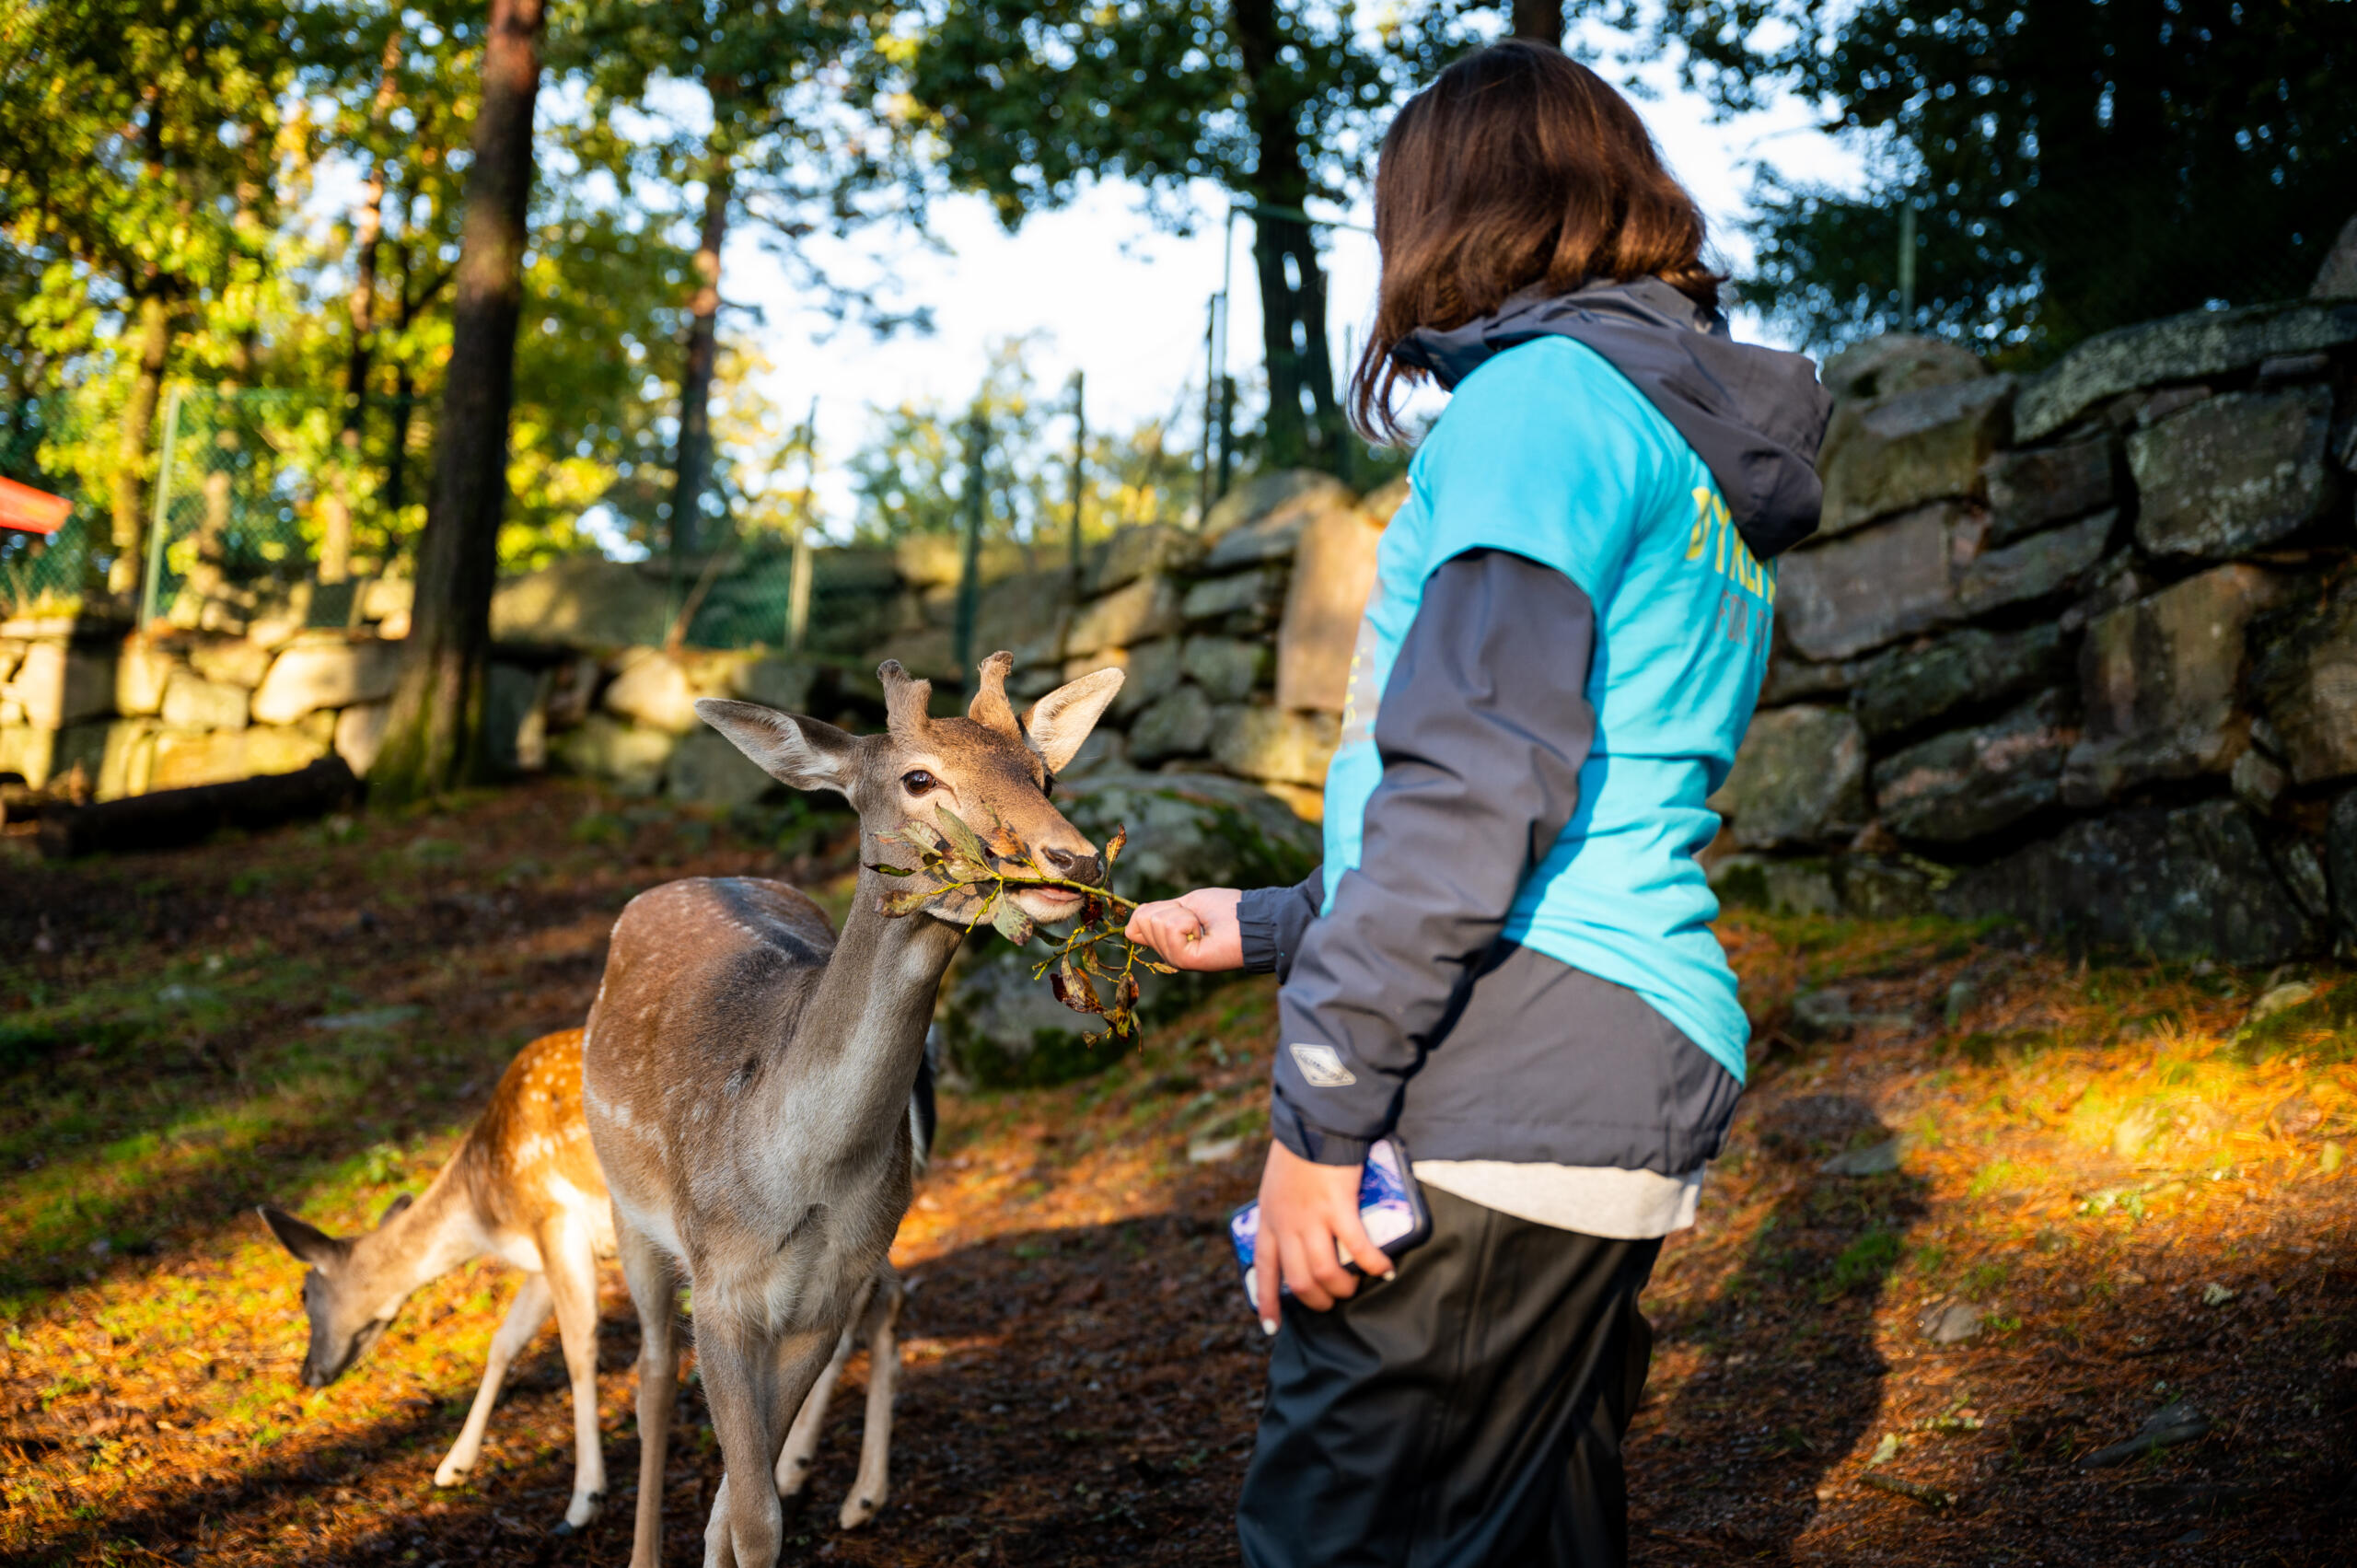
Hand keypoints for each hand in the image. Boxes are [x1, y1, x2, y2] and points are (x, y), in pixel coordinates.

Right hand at [1123, 887, 1243, 970]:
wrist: (1251, 920)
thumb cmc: (1226, 909)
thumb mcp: (1186, 904)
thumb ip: (1160, 913)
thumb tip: (1135, 922)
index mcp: (1168, 940)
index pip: (1135, 925)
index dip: (1152, 911)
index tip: (1182, 911)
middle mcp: (1169, 952)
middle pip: (1142, 920)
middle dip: (1171, 909)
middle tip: (1196, 919)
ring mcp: (1174, 958)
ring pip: (1154, 921)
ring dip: (1183, 914)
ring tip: (1202, 926)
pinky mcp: (1183, 960)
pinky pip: (1170, 927)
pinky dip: (1188, 920)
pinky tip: (1204, 933)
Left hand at [1252, 1139, 1393, 1332]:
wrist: (1314, 1122)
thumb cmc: (1299, 1148)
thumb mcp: (1276, 1183)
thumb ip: (1284, 1208)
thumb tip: (1301, 1228)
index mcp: (1269, 1218)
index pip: (1264, 1269)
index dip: (1267, 1301)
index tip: (1270, 1328)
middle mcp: (1287, 1223)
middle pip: (1298, 1280)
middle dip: (1316, 1300)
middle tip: (1331, 1301)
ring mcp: (1312, 1217)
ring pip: (1324, 1272)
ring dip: (1342, 1287)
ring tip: (1354, 1287)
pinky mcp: (1339, 1207)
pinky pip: (1358, 1248)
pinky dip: (1373, 1264)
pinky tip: (1384, 1269)